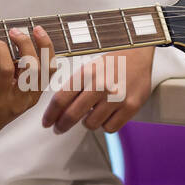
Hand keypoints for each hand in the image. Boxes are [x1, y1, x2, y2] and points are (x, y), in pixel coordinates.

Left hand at [0, 26, 54, 168]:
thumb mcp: (14, 99)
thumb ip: (21, 79)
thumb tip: (22, 49)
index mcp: (30, 98)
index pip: (48, 70)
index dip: (46, 47)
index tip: (38, 31)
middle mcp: (18, 100)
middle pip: (32, 67)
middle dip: (25, 43)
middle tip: (14, 32)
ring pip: (8, 68)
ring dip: (1, 48)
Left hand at [40, 45, 154, 133]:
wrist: (138, 55)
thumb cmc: (110, 63)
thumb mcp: (88, 68)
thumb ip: (74, 87)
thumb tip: (57, 109)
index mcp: (86, 73)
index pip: (61, 99)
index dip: (50, 114)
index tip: (46, 122)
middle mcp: (100, 86)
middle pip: (72, 115)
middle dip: (61, 125)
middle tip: (58, 129)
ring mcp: (116, 97)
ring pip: (91, 124)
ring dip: (87, 122)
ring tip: (91, 113)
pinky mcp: (131, 107)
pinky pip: (110, 128)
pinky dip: (106, 124)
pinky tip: (106, 115)